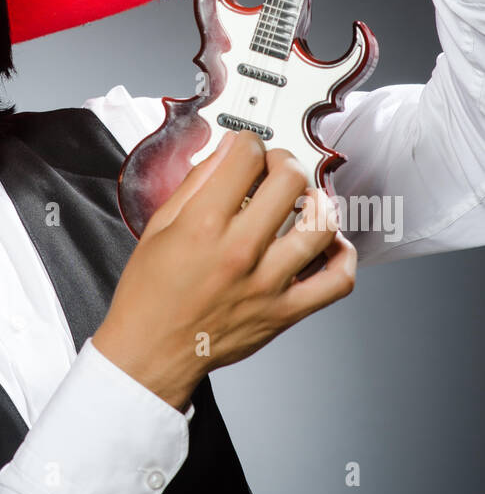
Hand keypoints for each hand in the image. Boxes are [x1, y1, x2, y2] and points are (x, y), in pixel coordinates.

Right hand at [92, 132, 356, 411]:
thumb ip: (195, 185)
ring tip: (305, 200)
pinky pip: (337, 281)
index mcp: (203, 226)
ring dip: (318, 201)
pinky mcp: (285, 312)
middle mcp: (240, 251)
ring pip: (321, 225)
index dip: (248, 142)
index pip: (245, 157)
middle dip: (283, 162)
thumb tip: (225, 153)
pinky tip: (329, 243)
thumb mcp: (159, 227)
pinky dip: (343, 256)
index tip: (246, 148)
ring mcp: (268, 283)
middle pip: (289, 181)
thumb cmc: (150, 295)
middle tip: (275, 169)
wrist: (151, 352)